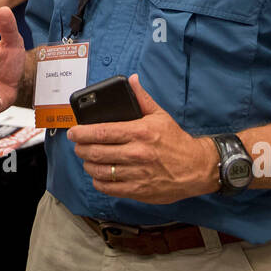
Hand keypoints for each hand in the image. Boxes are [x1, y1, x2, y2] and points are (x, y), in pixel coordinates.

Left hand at [68, 74, 219, 203]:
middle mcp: (136, 153)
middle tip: (78, 145)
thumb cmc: (177, 141)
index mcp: (139, 132)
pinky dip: (99, 181)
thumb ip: (141, 98)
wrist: (197, 168)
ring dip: (88, 165)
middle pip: (96, 152)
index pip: (102, 132)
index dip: (82, 133)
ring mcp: (136, 174)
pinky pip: (109, 188)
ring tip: (87, 159)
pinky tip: (99, 175)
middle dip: (81, 148)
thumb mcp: (160, 115)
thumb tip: (131, 80)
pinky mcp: (138, 191)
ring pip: (100, 171)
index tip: (73, 132)